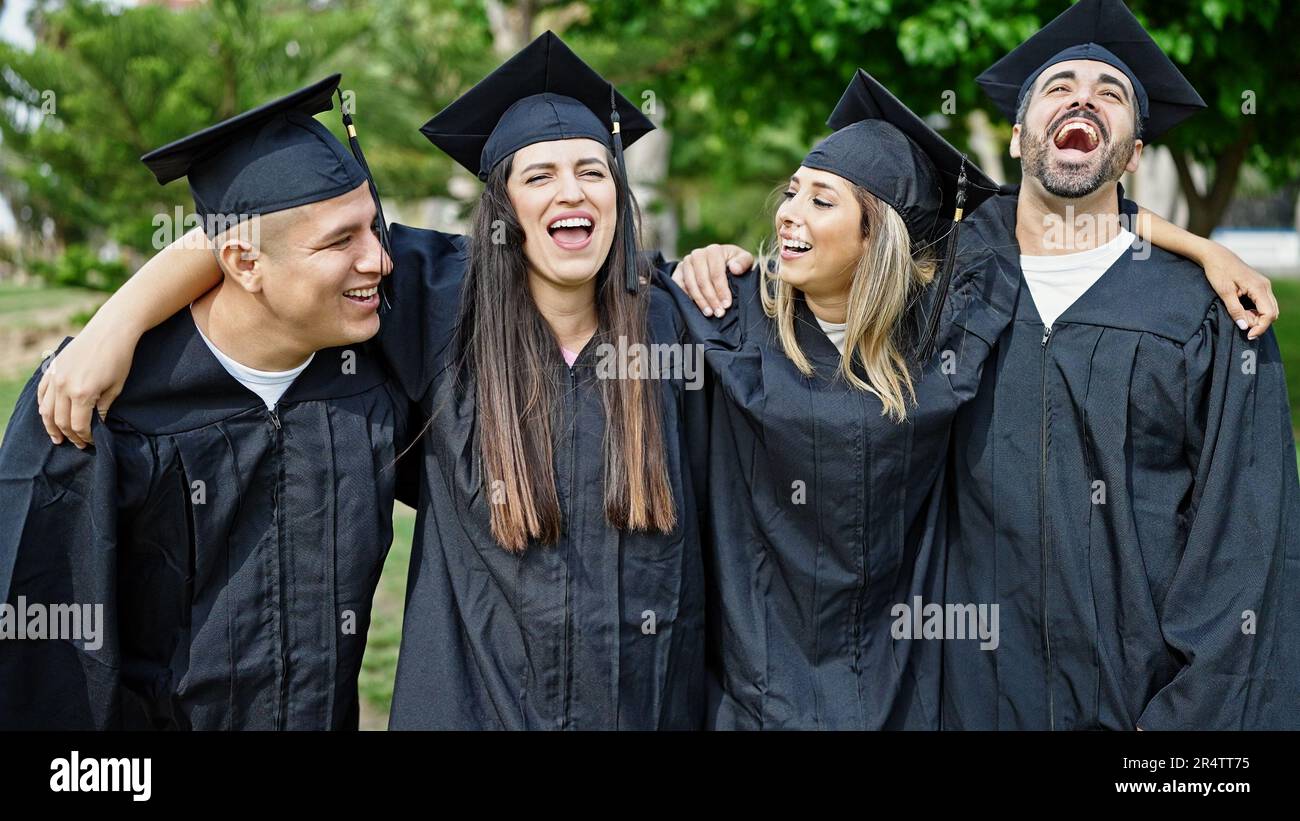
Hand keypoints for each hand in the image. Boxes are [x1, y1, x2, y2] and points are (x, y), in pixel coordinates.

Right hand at [36, 323, 139, 447]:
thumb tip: (96, 425)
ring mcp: (55, 377)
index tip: (91, 442)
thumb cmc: (119, 359)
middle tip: (77, 444)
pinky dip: (43, 407)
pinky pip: (42, 393)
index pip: (78, 425)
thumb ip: (102, 409)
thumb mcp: (116, 388)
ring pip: (46, 410)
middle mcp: (64, 387)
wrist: (110, 330)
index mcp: (83, 393)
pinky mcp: (52, 369)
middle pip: (60, 420)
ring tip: (57, 438)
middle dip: (70, 435)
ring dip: (51, 426)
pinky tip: (47, 416)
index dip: (85, 437)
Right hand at [669, 243, 753, 316]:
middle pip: (702, 280)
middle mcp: (697, 254)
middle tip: (719, 313)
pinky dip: (686, 297)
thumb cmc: (734, 263)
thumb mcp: (745, 260)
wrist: (721, 263)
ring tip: (709, 313)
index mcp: (714, 250)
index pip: (716, 273)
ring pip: (690, 285)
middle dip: (711, 299)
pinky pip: (678, 286)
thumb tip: (734, 268)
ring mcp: (686, 262)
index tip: (727, 305)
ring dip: (700, 301)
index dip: (721, 290)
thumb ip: (743, 262)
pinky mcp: (678, 271)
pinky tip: (695, 308)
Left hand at [1201, 245, 1277, 340]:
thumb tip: (1244, 327)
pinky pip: (1263, 303)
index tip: (1248, 335)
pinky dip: (1255, 311)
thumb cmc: (1218, 272)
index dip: (1260, 327)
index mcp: (1259, 287)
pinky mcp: (1258, 286)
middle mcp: (1265, 286)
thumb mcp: (1224, 293)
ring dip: (1256, 317)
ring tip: (1239, 316)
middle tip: (1240, 324)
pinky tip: (1241, 310)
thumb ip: (1235, 310)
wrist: (1216, 256)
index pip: (1269, 313)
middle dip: (1259, 323)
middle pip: (1272, 312)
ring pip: (1269, 308)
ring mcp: (1263, 285)